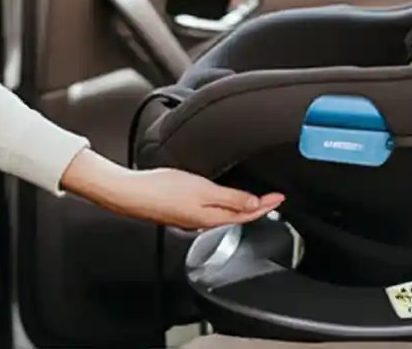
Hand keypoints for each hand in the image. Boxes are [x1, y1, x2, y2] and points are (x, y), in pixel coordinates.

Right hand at [60, 149, 284, 229]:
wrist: (130, 193)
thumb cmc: (161, 190)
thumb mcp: (203, 190)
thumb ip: (230, 198)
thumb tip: (255, 204)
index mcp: (211, 218)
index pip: (248, 213)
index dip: (267, 205)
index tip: (281, 197)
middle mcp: (203, 221)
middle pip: (239, 215)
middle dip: (258, 207)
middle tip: (274, 198)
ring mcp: (192, 217)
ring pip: (225, 214)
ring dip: (242, 205)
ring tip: (256, 199)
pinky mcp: (181, 210)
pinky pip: (211, 210)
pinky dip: (224, 204)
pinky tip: (222, 198)